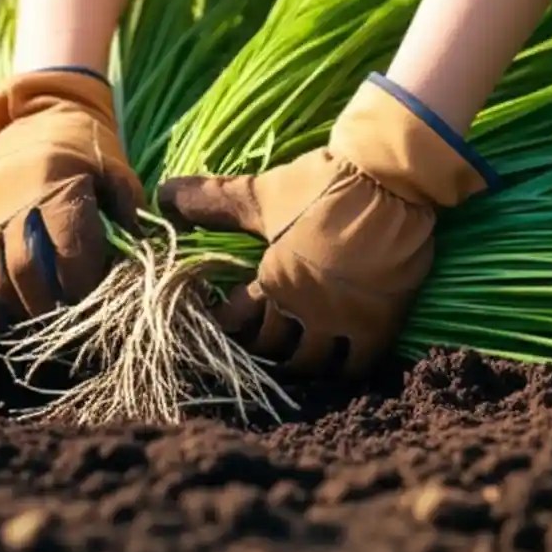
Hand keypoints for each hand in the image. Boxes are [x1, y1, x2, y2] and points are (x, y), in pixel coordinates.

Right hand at [0, 69, 144, 333]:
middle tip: (69, 321)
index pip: (68, 247)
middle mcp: (16, 202)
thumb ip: (130, 208)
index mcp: (57, 186)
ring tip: (42, 326)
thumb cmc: (86, 147)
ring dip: (20, 307)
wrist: (37, 114)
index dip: (84, 282)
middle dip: (50, 303)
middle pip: (28, 268)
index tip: (98, 300)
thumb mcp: (115, 168)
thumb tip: (143, 251)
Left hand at [157, 75, 496, 378]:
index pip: (234, 320)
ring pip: (310, 363)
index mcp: (271, 280)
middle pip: (271, 346)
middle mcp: (303, 309)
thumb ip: (213, 202)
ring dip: (298, 362)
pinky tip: (337, 362)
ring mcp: (341, 321)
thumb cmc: (320, 185)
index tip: (220, 320)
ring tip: (293, 355)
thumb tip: (161, 195)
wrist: (390, 182)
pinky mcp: (378, 324)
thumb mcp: (261, 195)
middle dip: (259, 344)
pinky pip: (356, 365)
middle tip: (257, 339)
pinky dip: (343, 369)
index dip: (223, 322)